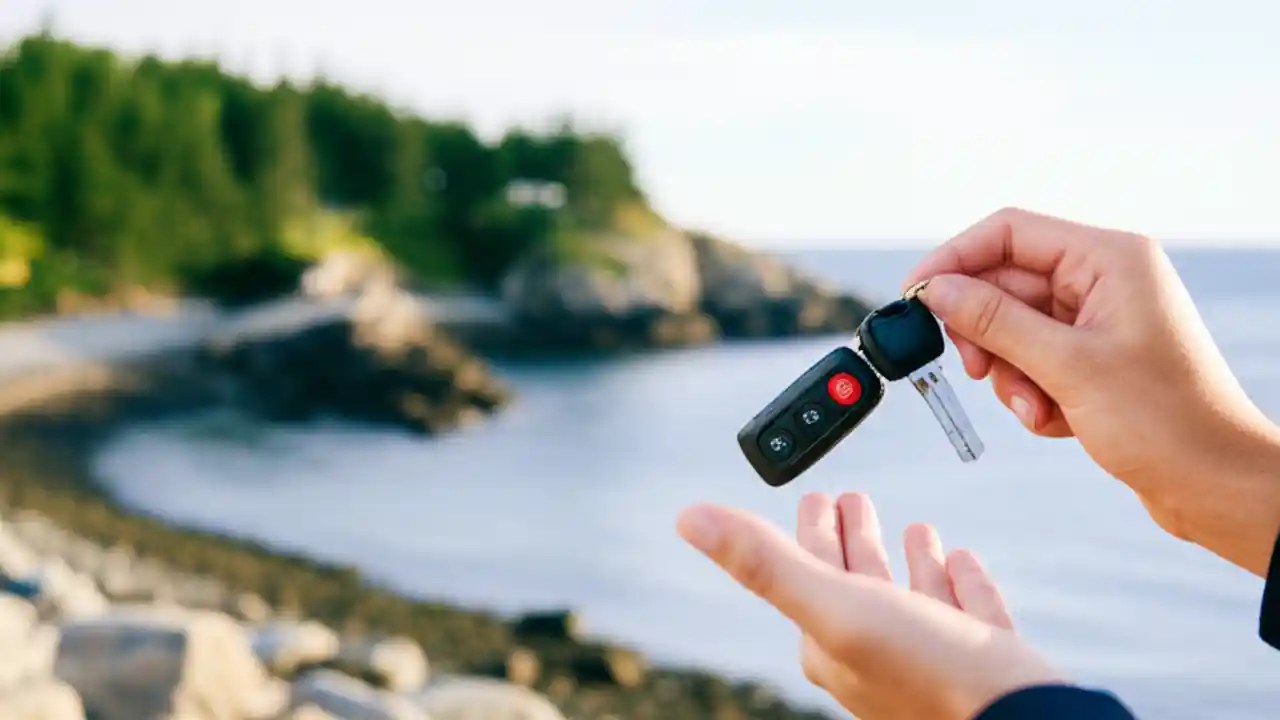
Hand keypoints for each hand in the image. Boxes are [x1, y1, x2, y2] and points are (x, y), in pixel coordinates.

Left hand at [676, 497, 1061, 719]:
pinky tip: (961, 560)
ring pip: (912, 599)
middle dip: (852, 538)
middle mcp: (875, 654)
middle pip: (857, 582)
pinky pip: (967, 616)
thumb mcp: (834, 604)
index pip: (810, 571)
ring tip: (914, 527)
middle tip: (852, 497)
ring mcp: (930, 661)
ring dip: (908, 560)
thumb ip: (764, 563)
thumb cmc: (923, 669)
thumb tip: (688, 518)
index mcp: (832, 642)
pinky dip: (961, 584)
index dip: (810, 531)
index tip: (814, 495)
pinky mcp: (982, 664)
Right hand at [906, 208, 1279, 574]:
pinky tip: (1057, 419)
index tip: (915, 296)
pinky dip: (1031, 392)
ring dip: (1009, 373)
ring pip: (1013, 328)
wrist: (1214, 484)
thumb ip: (993, 322)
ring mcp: (1099, 319)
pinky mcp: (1094, 357)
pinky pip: (1033, 359)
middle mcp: (1104, 280)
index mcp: (1109, 259)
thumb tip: (937, 291)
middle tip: (975, 370)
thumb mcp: (1066, 367)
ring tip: (1038, 408)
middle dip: (986, 335)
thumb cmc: (1165, 422)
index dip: (954, 260)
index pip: (1008, 233)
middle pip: (1005, 284)